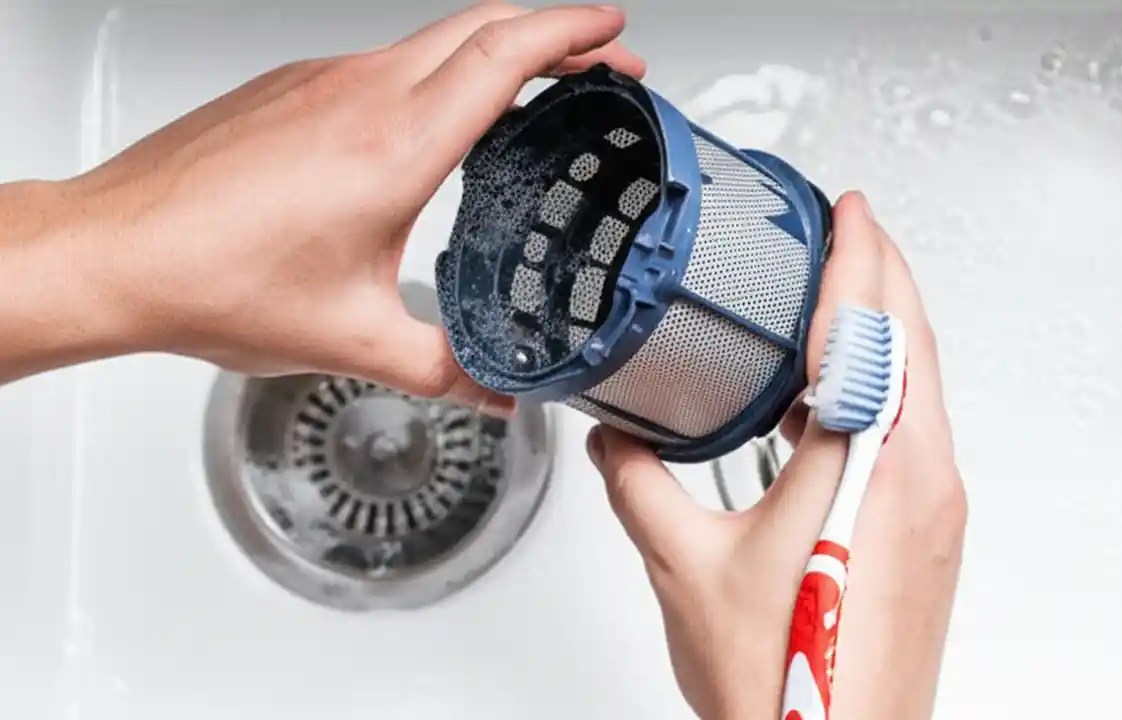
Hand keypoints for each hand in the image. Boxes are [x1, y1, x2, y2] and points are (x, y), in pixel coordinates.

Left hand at [0, 2, 643, 412]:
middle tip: (596, 56)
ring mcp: (319, 82)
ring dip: (493, 49)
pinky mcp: (289, 89)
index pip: (505, 56)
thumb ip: (444, 370)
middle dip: (552, 31)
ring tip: (529, 86)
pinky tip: (434, 119)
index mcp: (393, 147)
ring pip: (430, 37)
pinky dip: (436, 71)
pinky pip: (384, 60)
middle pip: (479, 25)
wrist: (113, 252)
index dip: (573, 32)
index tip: (614, 31)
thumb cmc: (210, 279)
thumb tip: (496, 390)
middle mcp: (358, 95)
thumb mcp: (351, 340)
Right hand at [587, 193, 966, 719]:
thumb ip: (638, 487)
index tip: (846, 209)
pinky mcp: (929, 534)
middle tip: (849, 229)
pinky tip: (835, 394)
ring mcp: (934, 508)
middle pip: (912, 340)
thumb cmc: (788, 688)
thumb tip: (616, 443)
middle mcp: (920, 480)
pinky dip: (882, 384)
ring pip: (920, 383)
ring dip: (885, 325)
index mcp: (870, 469)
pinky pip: (915, 427)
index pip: (869, 327)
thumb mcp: (687, 569)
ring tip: (840, 293)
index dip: (857, 255)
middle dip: (881, 271)